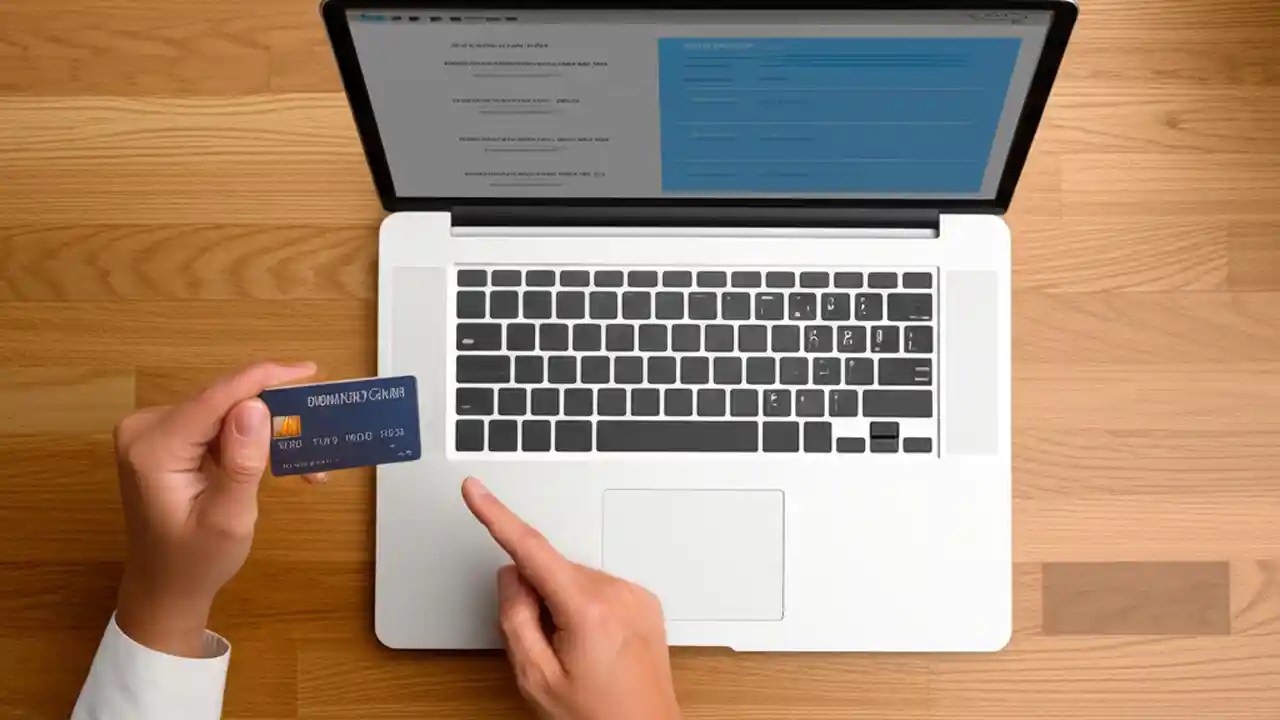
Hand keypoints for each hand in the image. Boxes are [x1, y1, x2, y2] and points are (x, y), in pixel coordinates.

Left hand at [112, 361, 319, 656]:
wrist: (164, 587)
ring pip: (223, 410)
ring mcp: (152, 432)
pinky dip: (247, 439)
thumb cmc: (197, 561)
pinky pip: (215, 424)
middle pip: (221, 400)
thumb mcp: (228, 519)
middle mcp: (145, 429)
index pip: (216, 398)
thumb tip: (256, 407)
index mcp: (154, 449)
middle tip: (317, 426)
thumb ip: (241, 463)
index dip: (264, 378)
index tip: (310, 371)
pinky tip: (274, 460)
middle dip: (272, 412)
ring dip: (264, 429)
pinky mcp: (165, 438)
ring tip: (303, 458)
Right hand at [462, 477, 680, 719]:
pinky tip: (594, 647)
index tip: (475, 489)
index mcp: (587, 608)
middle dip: (535, 599)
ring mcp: (635, 595)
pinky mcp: (644, 601)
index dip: (495, 515)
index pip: (530, 548)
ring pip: (573, 581)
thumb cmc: (597, 718)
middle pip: (551, 571)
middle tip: (546, 649)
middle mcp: (617, 591)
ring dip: (562, 607)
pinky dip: (584, 611)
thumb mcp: (537, 677)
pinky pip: (598, 591)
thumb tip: (511, 575)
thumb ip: (515, 618)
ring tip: (577, 655)